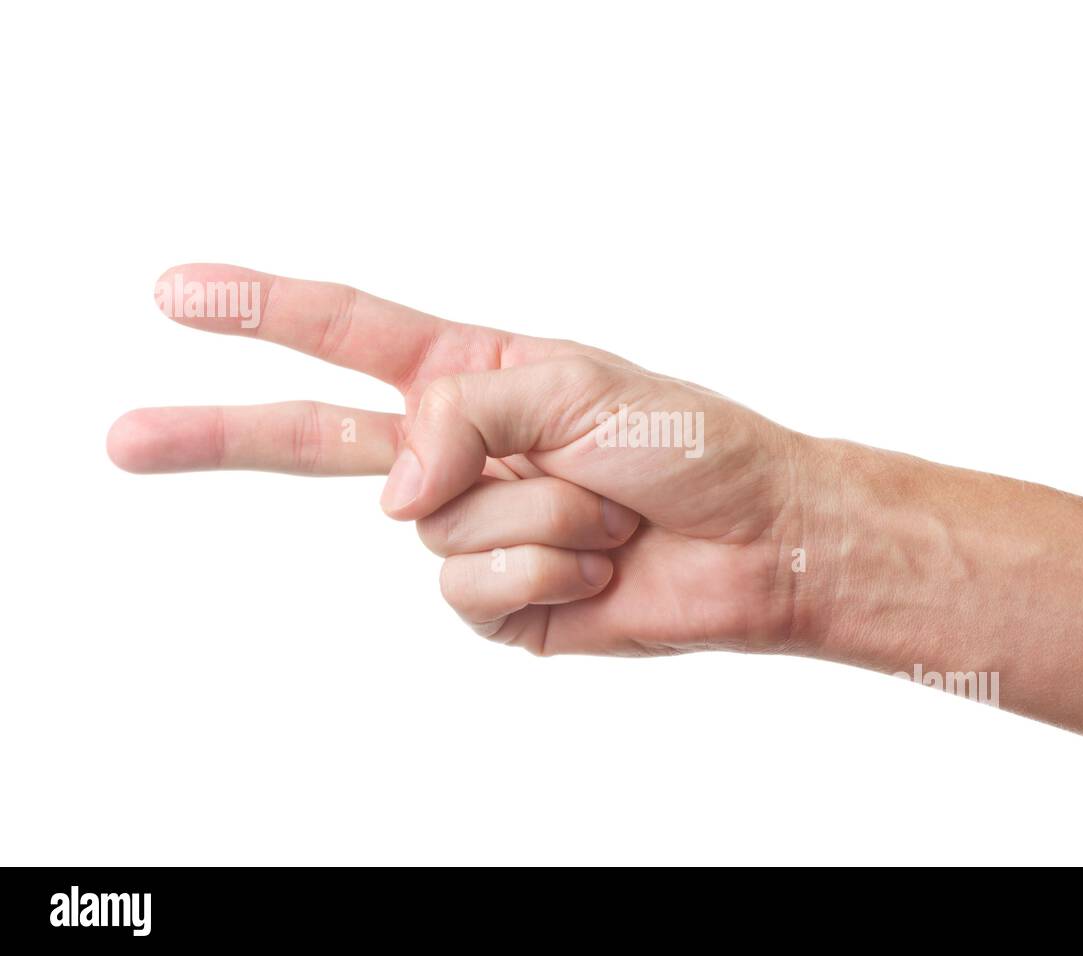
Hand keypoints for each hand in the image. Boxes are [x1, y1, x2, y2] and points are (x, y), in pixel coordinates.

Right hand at [109, 265, 818, 656]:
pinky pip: (474, 589)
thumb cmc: (685, 445)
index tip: (179, 295)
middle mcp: (462, 454)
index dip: (263, 311)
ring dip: (538, 515)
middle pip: (312, 442)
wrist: (756, 539)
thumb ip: (461, 411)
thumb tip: (390, 491)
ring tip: (602, 509)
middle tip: (125, 438)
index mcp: (474, 380)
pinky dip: (544, 571)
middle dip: (221, 436)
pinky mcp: (500, 603)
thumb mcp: (572, 384)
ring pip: (435, 526)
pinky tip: (593, 562)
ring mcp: (474, 530)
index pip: (348, 335)